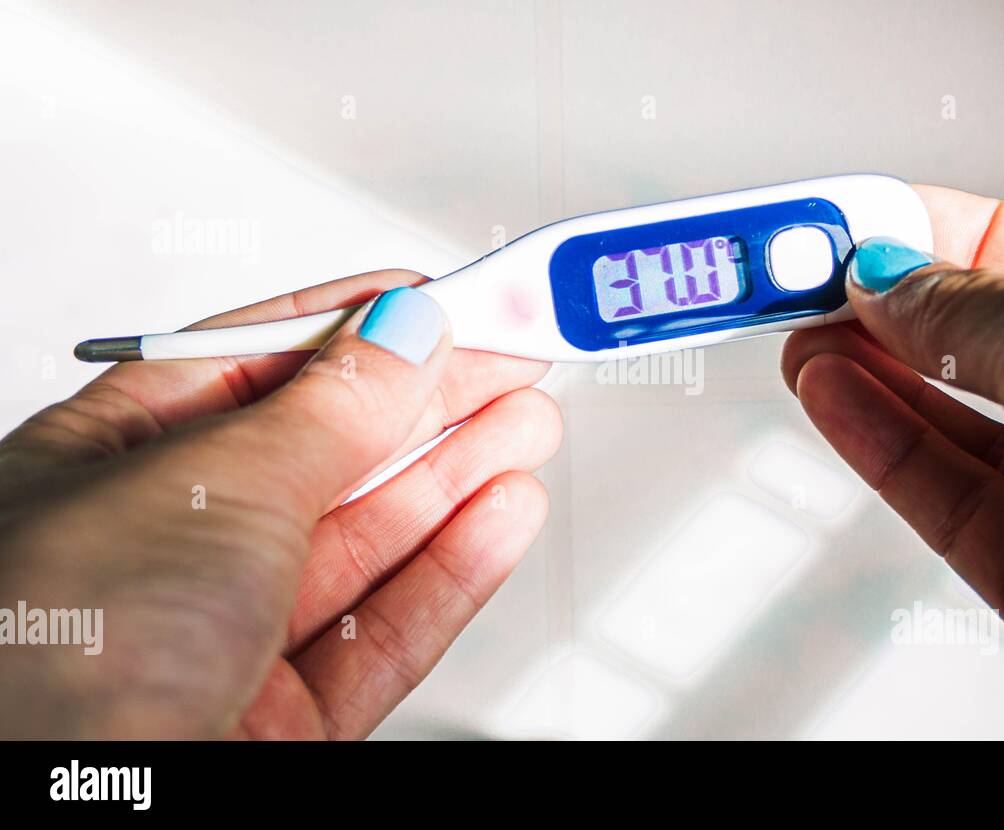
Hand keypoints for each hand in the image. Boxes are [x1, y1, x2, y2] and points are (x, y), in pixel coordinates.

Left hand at [0, 270, 561, 738]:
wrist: (59, 824)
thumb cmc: (52, 657)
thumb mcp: (212, 486)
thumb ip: (328, 411)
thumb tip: (403, 334)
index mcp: (102, 467)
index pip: (252, 368)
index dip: (359, 327)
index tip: (446, 300)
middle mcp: (160, 551)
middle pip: (324, 454)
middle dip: (429, 402)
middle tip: (513, 359)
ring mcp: (224, 641)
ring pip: (366, 544)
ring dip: (457, 478)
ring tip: (528, 425)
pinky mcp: (283, 724)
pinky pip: (384, 633)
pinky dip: (454, 571)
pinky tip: (502, 514)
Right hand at [784, 187, 1003, 737]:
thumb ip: (977, 307)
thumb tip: (894, 281)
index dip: (942, 232)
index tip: (856, 221)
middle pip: (995, 339)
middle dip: (893, 304)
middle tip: (804, 276)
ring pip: (961, 423)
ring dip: (872, 372)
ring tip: (802, 335)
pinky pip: (948, 497)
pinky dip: (883, 443)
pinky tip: (834, 397)